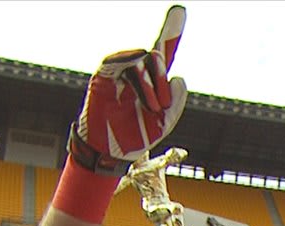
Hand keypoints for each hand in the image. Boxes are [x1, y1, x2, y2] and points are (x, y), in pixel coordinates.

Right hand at [69, 5, 187, 173]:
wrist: (110, 152)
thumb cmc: (136, 136)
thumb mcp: (165, 122)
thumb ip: (177, 101)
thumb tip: (178, 77)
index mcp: (152, 80)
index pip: (163, 51)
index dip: (171, 32)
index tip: (180, 10)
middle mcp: (136, 71)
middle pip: (155, 55)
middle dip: (162, 78)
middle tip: (162, 105)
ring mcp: (119, 72)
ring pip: (140, 59)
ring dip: (149, 84)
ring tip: (151, 108)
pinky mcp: (104, 76)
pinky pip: (115, 61)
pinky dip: (128, 62)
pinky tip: (137, 73)